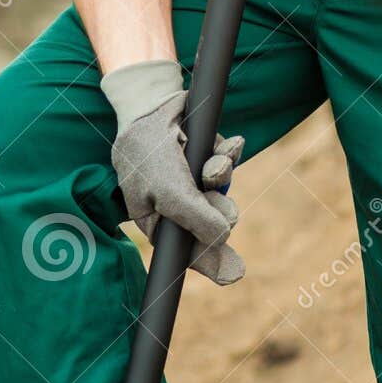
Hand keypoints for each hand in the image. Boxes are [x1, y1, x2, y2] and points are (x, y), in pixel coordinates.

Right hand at [103, 60, 246, 284]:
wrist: (150, 106)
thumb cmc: (149, 156)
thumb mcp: (171, 195)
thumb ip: (198, 221)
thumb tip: (225, 238)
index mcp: (159, 223)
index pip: (186, 251)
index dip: (209, 261)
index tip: (232, 275)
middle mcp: (177, 205)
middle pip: (212, 222)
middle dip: (220, 210)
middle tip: (222, 206)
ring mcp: (192, 180)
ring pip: (222, 190)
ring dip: (223, 177)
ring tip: (214, 164)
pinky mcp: (206, 155)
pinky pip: (228, 161)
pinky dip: (231, 154)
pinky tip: (231, 146)